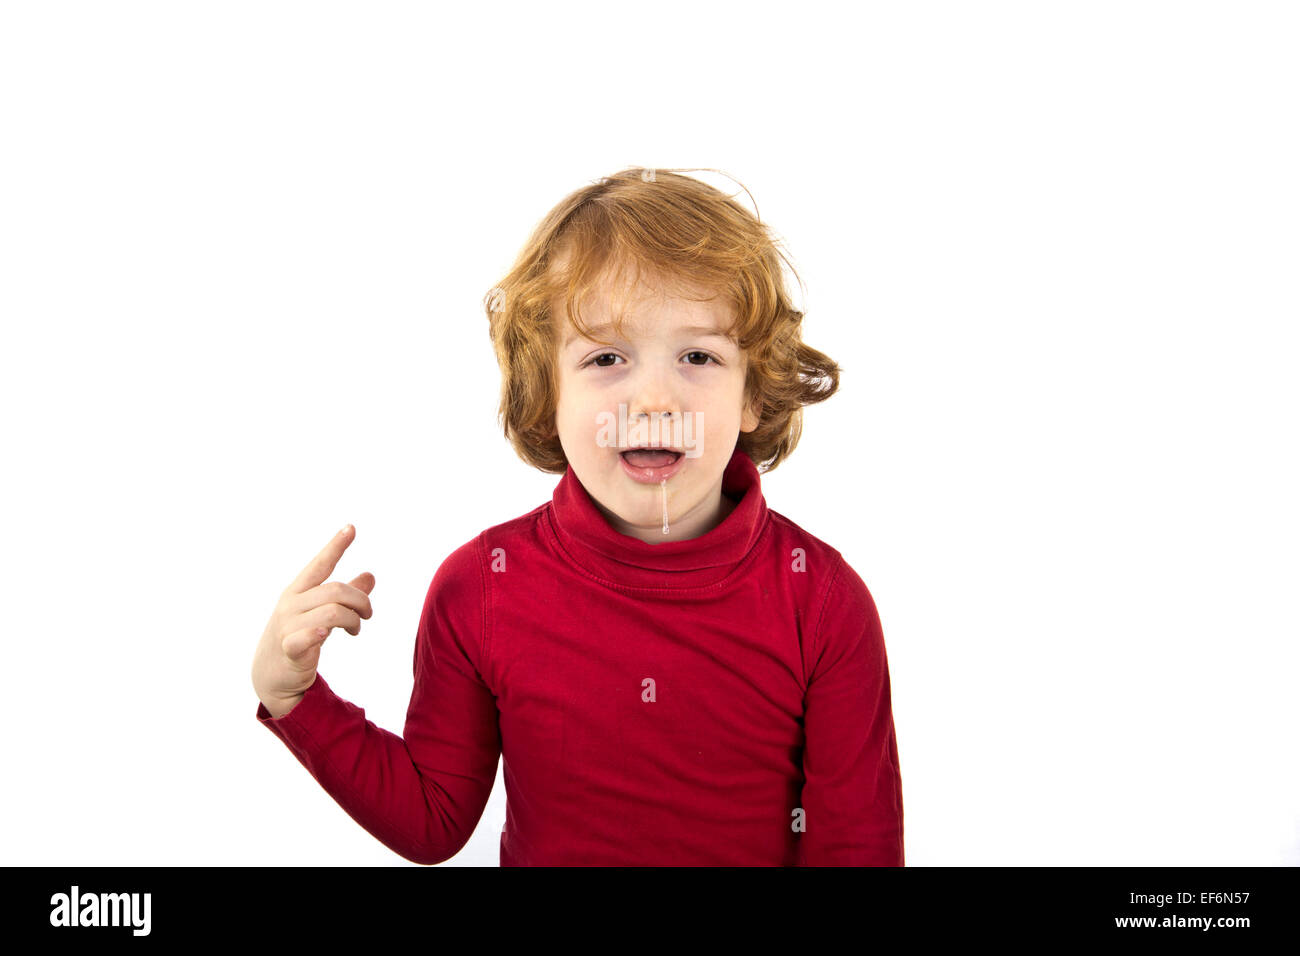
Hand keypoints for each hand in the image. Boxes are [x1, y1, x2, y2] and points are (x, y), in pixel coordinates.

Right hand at [251, 524, 374, 717]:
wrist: (271, 675)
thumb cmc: (298, 637)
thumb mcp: (320, 613)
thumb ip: (345, 597)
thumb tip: (371, 576)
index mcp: (298, 591)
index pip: (320, 564)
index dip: (335, 546)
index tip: (351, 527)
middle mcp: (291, 604)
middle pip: (336, 590)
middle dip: (360, 600)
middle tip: (368, 614)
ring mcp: (288, 626)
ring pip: (333, 612)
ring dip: (354, 620)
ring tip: (355, 629)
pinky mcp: (290, 649)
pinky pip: (307, 636)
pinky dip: (319, 633)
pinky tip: (325, 635)